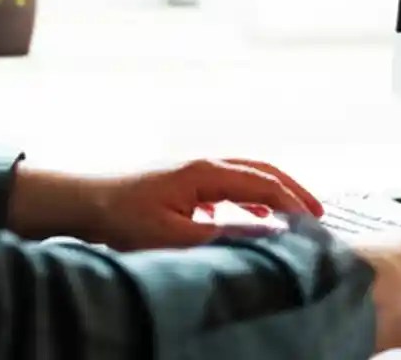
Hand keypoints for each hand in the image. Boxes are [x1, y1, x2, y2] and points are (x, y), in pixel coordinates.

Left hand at [10, 158, 324, 250]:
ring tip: (297, 214)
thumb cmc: (122, 216)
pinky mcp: (187, 179)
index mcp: (207, 172)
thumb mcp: (174, 235)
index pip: (263, 185)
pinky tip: (256, 217)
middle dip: (294, 190)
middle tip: (318, 213)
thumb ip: (222, 235)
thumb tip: (264, 237)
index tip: (312, 223)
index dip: (291, 204)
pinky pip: (233, 183)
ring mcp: (197, 168)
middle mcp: (207, 163)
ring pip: (250, 174)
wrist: (82, 199)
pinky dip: (254, 197)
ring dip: (276, 192)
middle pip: (264, 171)